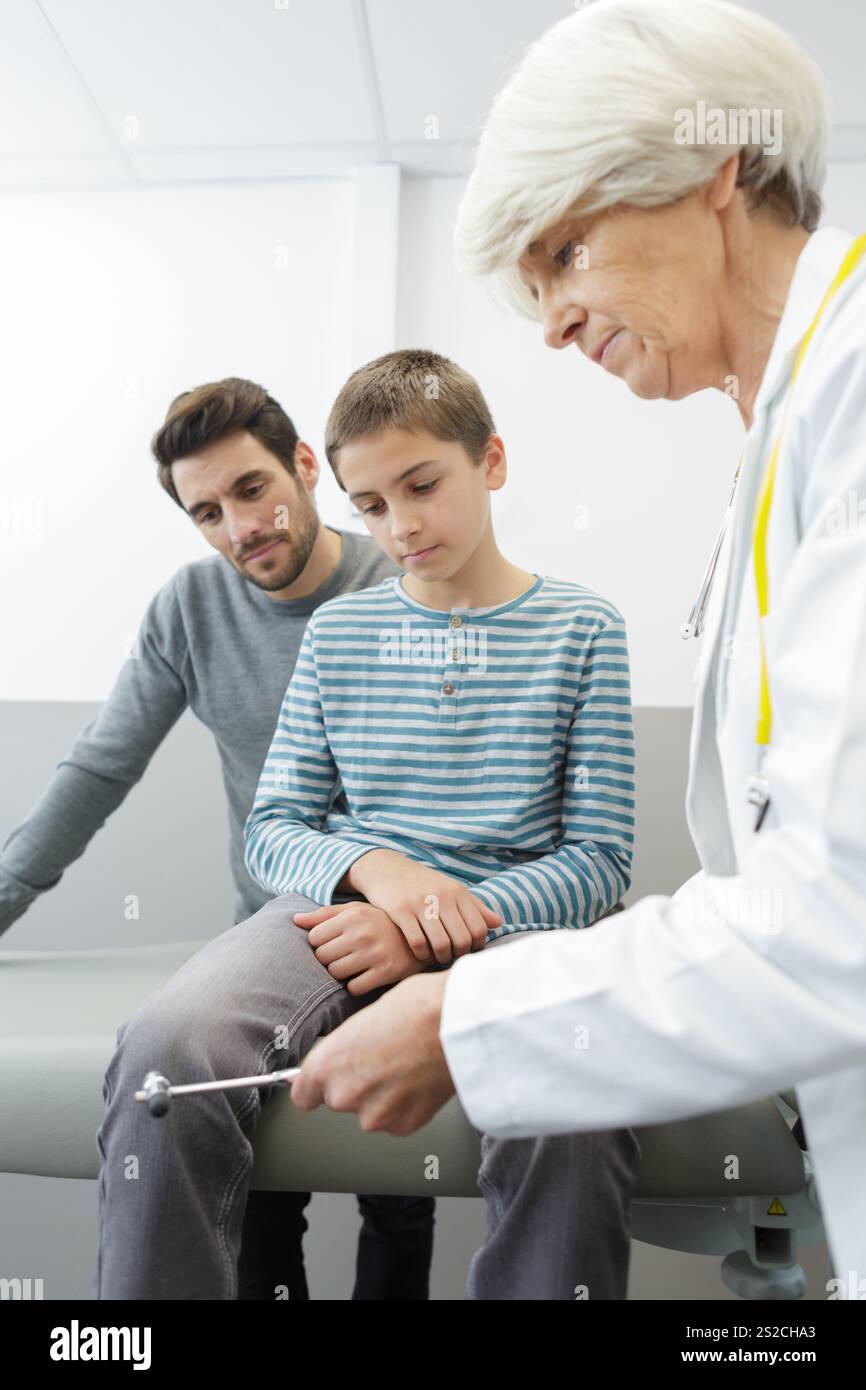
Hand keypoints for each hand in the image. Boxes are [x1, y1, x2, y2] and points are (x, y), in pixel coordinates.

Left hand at [291, 972, 453, 1133]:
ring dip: (383, 1096)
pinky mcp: (404, 1125)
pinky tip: (419, 1078)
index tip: (327, 1081)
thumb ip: (346, 1047)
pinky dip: (407, 1104)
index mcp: (328, 1065)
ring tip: (406, 1065)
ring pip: (371, 1111)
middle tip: (382, 1059)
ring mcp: (375, 1115)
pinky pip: (397, 1118)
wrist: (458, 1024)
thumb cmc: (417, 1008)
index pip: (303, 1094)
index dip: (317, 1085)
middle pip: (340, 1100)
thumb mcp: (365, 1017)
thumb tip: (346, 1056)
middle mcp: (345, 1095)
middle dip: (357, 1085)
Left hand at [293, 901, 430, 994]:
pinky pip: (353, 988)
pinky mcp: (385, 973)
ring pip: (335, 973)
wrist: (421, 936)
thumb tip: (295, 920)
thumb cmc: (381, 922)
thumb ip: (324, 915)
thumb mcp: (356, 911)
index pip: (314, 937)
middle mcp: (362, 934)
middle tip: (345, 955)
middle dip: (329, 958)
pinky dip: (355, 985)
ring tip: (354, 965)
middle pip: (322, 957)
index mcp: (353, 915)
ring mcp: (374, 954)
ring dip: (341, 973)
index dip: (321, 943)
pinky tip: (365, 975)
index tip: (334, 943)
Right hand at [345, 849, 501, 963]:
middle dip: (458, 954)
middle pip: (462, 940)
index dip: (476, 946)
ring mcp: (421, 903)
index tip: (466, 949)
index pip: (479, 929)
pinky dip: (421, 954)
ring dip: (440, 957)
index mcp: (458, 892)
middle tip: (451, 955)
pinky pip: (417, 943)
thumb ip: (475, 907)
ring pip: (440, 944)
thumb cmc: (422, 883)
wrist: (385, 868)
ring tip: (437, 956)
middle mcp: (442, 896)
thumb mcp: (450, 889)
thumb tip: (498, 923)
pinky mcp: (400, 910)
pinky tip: (420, 952)